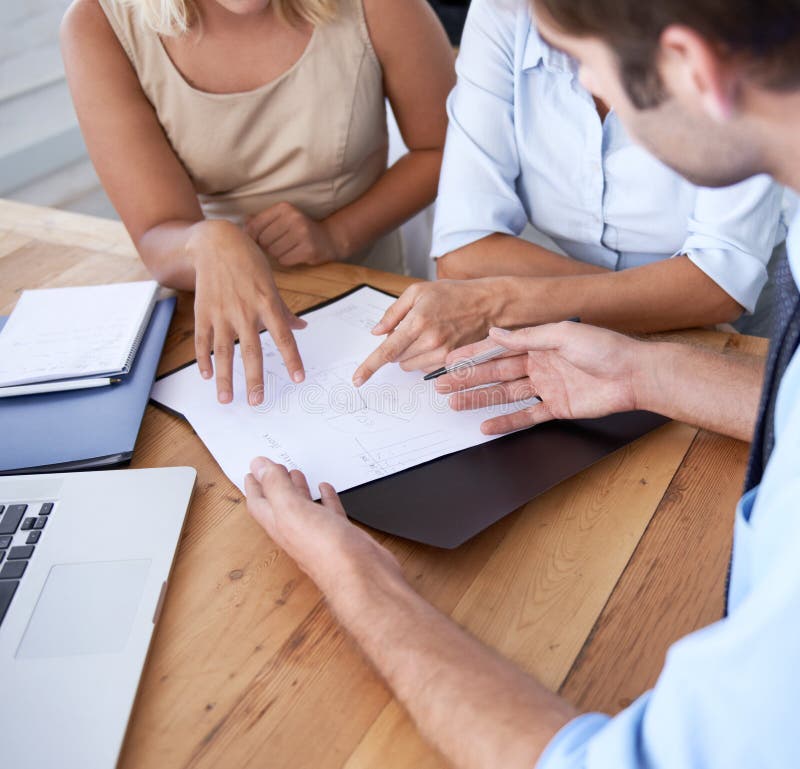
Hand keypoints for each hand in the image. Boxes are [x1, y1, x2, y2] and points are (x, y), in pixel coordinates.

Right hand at [188, 220, 306, 404]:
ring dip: (225, 378)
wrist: (216, 242)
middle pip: (251, 351)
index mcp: (267, 303)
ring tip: (226, 399)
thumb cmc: (249, 262)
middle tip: (258, 401)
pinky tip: (207, 376)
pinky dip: (204, 360)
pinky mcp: (203, 312)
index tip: (298, 378)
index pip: (283, 336)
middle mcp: (245, 311)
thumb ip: (285, 310)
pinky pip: (203, 341)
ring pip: (223, 352)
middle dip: (254, 379)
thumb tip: (303, 327)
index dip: (292, 358)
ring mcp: (221, 312)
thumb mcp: (272, 283)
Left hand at [244, 457, 401, 588]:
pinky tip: (326, 490)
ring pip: (303, 507)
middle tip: (272, 469)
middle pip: (279, 504)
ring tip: (296, 474)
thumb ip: (275, 486)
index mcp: (279, 525)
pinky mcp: (339, 534)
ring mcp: (318, 533)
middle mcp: (295, 531)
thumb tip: (258, 465)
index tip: (253, 469)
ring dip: (297, 490)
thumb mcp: (292, 509)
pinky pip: (328, 512)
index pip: (259, 502)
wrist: (361, 575)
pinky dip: (325, 499)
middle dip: (274, 484)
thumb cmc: (325, 550)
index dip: (254, 485)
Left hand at [246, 202, 342, 266]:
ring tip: (289, 248)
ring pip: (273, 252)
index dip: (253, 237)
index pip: (255, 226)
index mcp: (284, 208)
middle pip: (264, 240)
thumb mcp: (282, 218)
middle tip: (280, 244)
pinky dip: (286, 260)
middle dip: (268, 246)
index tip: (259, 240)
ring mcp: (302, 234)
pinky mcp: (308, 249)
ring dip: (278, 254)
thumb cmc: (300, 229)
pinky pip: (284, 260)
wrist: (328, 238)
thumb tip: (244, 222)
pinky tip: (295, 254)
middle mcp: (293, 218)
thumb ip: (262, 220)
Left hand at [352, 278, 504, 385]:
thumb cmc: (454, 294)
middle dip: (398, 348)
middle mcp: (430, 341)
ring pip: (411, 366)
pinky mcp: (453, 362)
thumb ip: (393, 313)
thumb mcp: (418, 291)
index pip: (387, 351)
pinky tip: (440, 342)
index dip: (369, 367)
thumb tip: (376, 332)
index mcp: (417, 322)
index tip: (357, 380)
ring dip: (412, 354)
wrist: (489, 304)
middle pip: (397, 359)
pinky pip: (427, 369)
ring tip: (430, 333)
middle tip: (414, 329)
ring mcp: (443, 354)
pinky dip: (426, 359)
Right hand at [436, 323, 644, 433]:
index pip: (497, 349)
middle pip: (495, 373)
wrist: (636, 375)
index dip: (472, 355)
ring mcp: (546, 386)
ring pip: (505, 394)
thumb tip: (496, 333)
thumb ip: (527, 337)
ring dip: (480, 399)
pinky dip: (506, 421)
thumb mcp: (562, 335)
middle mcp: (539, 363)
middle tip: (443, 386)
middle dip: (468, 379)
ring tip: (455, 404)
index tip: (449, 361)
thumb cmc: (605, 348)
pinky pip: (526, 415)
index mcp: (539, 342)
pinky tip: (487, 425)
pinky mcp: (556, 407)